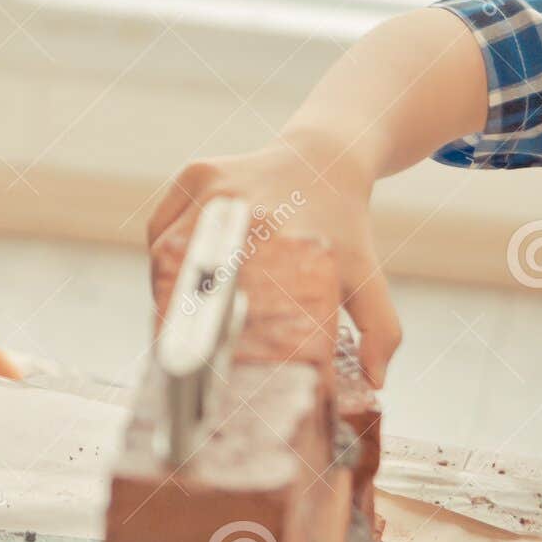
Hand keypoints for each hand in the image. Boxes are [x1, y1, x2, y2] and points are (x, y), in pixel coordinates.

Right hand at [145, 130, 401, 387]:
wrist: (327, 158)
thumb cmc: (344, 227)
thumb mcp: (367, 276)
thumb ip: (381, 330)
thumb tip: (376, 383)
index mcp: (285, 238)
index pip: (234, 304)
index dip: (214, 342)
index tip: (209, 371)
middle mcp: (246, 207)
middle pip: (189, 281)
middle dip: (182, 326)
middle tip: (184, 361)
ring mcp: (216, 186)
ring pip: (167, 256)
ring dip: (165, 295)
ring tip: (177, 328)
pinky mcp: (196, 173)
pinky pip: (161, 230)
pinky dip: (160, 261)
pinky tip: (173, 284)